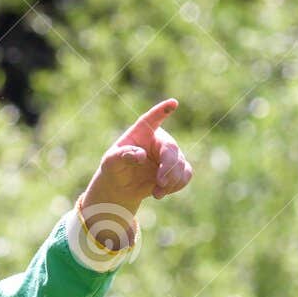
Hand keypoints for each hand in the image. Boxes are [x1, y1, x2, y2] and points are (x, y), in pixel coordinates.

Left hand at [78, 98, 193, 219]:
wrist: (122, 186)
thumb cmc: (115, 168)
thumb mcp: (111, 163)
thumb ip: (122, 156)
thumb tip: (141, 155)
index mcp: (142, 131)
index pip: (153, 119)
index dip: (162, 111)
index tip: (172, 103)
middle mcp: (159, 139)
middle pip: (171, 149)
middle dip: (168, 168)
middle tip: (160, 183)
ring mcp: (170, 153)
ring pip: (181, 164)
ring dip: (172, 181)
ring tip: (157, 193)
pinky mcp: (177, 168)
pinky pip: (186, 174)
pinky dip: (177, 185)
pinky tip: (162, 192)